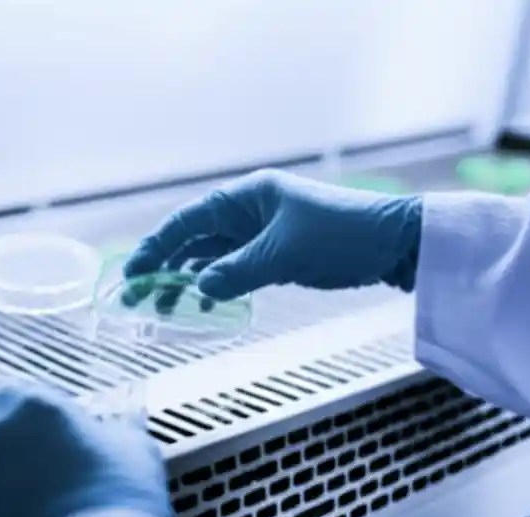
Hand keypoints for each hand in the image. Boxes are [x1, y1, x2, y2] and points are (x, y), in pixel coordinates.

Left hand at [0, 378, 171, 516]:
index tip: (71, 432)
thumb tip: (121, 424)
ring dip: (14, 483)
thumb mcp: (135, 446)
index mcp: (32, 405)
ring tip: (55, 510)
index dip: (51, 414)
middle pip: (4, 432)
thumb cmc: (117, 498)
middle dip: (28, 448)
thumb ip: (117, 427)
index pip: (28, 392)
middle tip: (66, 473)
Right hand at [124, 169, 422, 300]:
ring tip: (169, 308)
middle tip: (143, 298)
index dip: (157, 245)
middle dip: (167, 267)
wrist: (396, 242)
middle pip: (195, 238)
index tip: (133, 271)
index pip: (188, 219)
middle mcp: (250, 209)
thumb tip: (198, 289)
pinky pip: (236, 266)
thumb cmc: (342, 237)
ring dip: (191, 279)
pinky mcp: (280, 251)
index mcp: (247, 195)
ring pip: (214, 255)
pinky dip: (219, 284)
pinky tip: (209, 303)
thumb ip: (236, 273)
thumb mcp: (283, 257)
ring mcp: (264, 230)